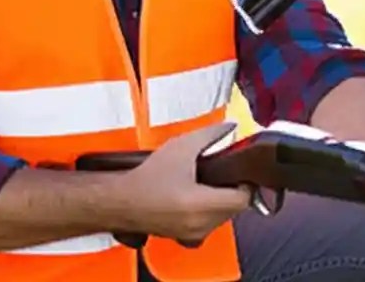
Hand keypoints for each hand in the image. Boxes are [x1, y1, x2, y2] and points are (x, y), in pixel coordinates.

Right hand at [118, 122, 251, 245]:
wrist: (120, 200)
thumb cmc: (148, 176)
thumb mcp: (181, 147)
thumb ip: (211, 134)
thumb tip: (232, 126)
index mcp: (202, 205)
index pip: (243, 200)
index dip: (244, 183)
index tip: (235, 171)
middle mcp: (201, 225)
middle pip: (234, 209)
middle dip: (231, 191)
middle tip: (221, 174)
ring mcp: (193, 236)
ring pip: (222, 218)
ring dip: (220, 202)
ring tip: (206, 184)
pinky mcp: (184, 239)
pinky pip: (208, 226)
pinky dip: (208, 213)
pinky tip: (195, 198)